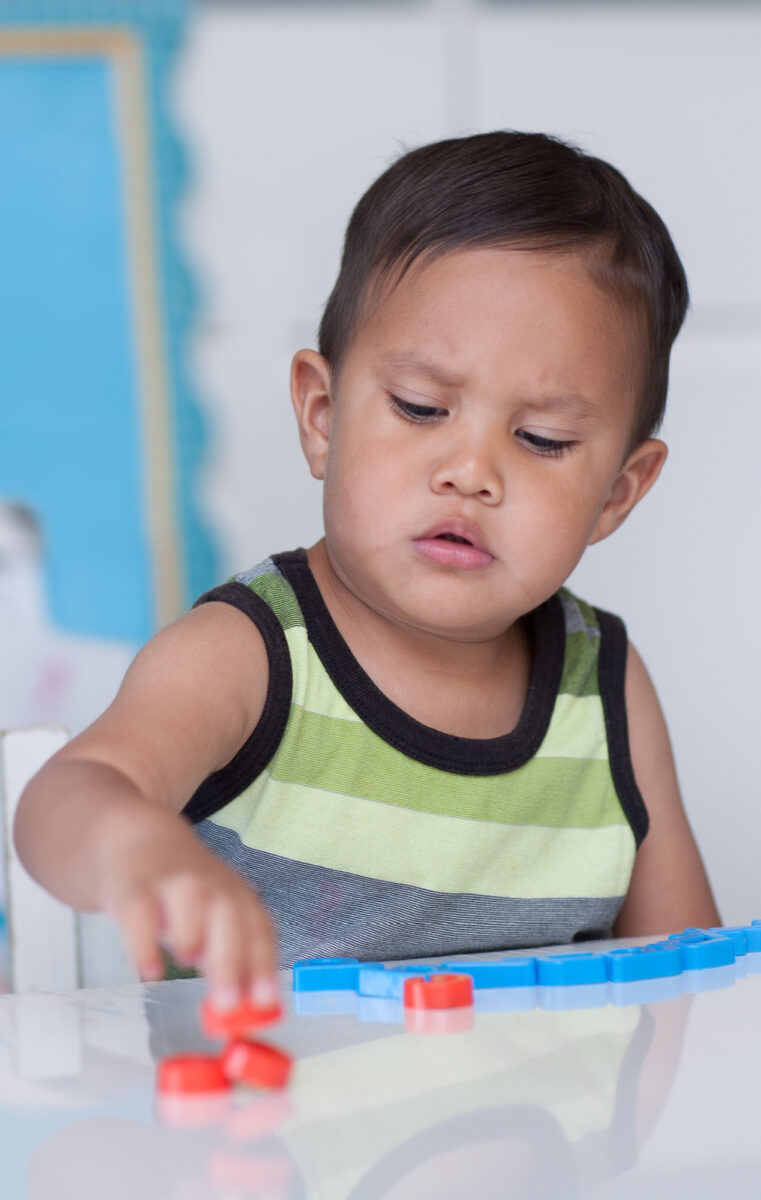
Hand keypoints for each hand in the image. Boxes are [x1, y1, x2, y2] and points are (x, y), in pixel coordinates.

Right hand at [101, 819, 278, 1010]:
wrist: (138, 842)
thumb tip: (245, 1010)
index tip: (265, 1004)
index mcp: (237, 897)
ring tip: (187, 960)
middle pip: (229, 918)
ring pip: (190, 904)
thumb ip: (231, 960)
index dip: (263, 967)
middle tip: (228, 1006)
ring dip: (193, 939)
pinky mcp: (134, 890)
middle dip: (230, 963)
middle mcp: (210, 886)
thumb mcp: (215, 919)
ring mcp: (172, 884)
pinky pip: (141, 917)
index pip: (259, 930)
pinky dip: (146, 947)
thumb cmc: (184, 894)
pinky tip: (151, 970)